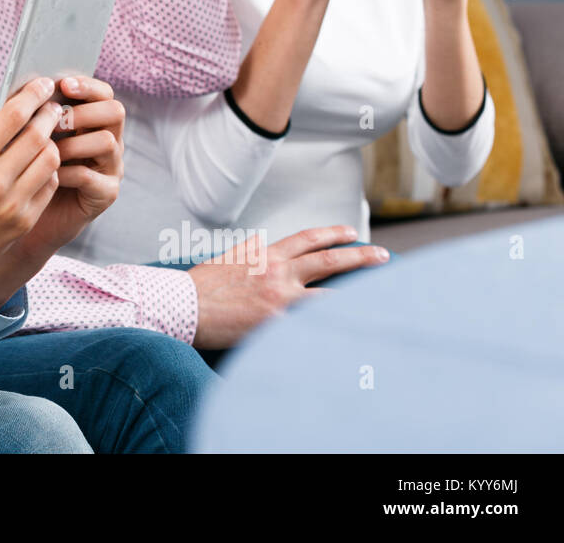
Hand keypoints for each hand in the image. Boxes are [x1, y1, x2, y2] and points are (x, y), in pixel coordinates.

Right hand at [0, 78, 62, 271]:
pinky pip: (50, 184)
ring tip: (44, 135)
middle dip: (49, 114)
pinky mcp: (24, 221)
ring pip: (50, 160)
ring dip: (51, 141)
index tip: (43, 84)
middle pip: (38, 136)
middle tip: (51, 106)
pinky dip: (48, 169)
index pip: (14, 116)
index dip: (33, 94)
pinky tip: (38, 162)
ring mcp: (11, 205)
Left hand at [6, 75, 123, 263]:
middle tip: (58, 120)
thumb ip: (29, 112)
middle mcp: (107, 139)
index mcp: (91, 120)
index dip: (86, 85)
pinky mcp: (105, 193)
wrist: (23, 213)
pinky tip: (48, 175)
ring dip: (74, 143)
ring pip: (107, 141)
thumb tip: (23, 89)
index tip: (63, 84)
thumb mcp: (24, 135)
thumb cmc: (21, 168)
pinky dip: (68, 172)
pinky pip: (92, 176)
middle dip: (84, 112)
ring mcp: (110, 167)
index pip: (102, 92)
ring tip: (48, 150)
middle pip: (115, 111)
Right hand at [187, 225, 389, 348]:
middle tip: (382, 255)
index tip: (350, 233)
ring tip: (382, 294)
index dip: (332, 234)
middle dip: (360, 256)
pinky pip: (312, 326)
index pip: (307, 239)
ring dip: (358, 293)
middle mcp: (278, 272)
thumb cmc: (199, 286)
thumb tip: (262, 249)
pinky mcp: (276, 324)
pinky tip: (352, 330)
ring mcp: (280, 299)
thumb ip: (251, 255)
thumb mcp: (228, 260)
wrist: (182, 305)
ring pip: (329, 293)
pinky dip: (333, 327)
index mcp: (265, 255)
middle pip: (328, 260)